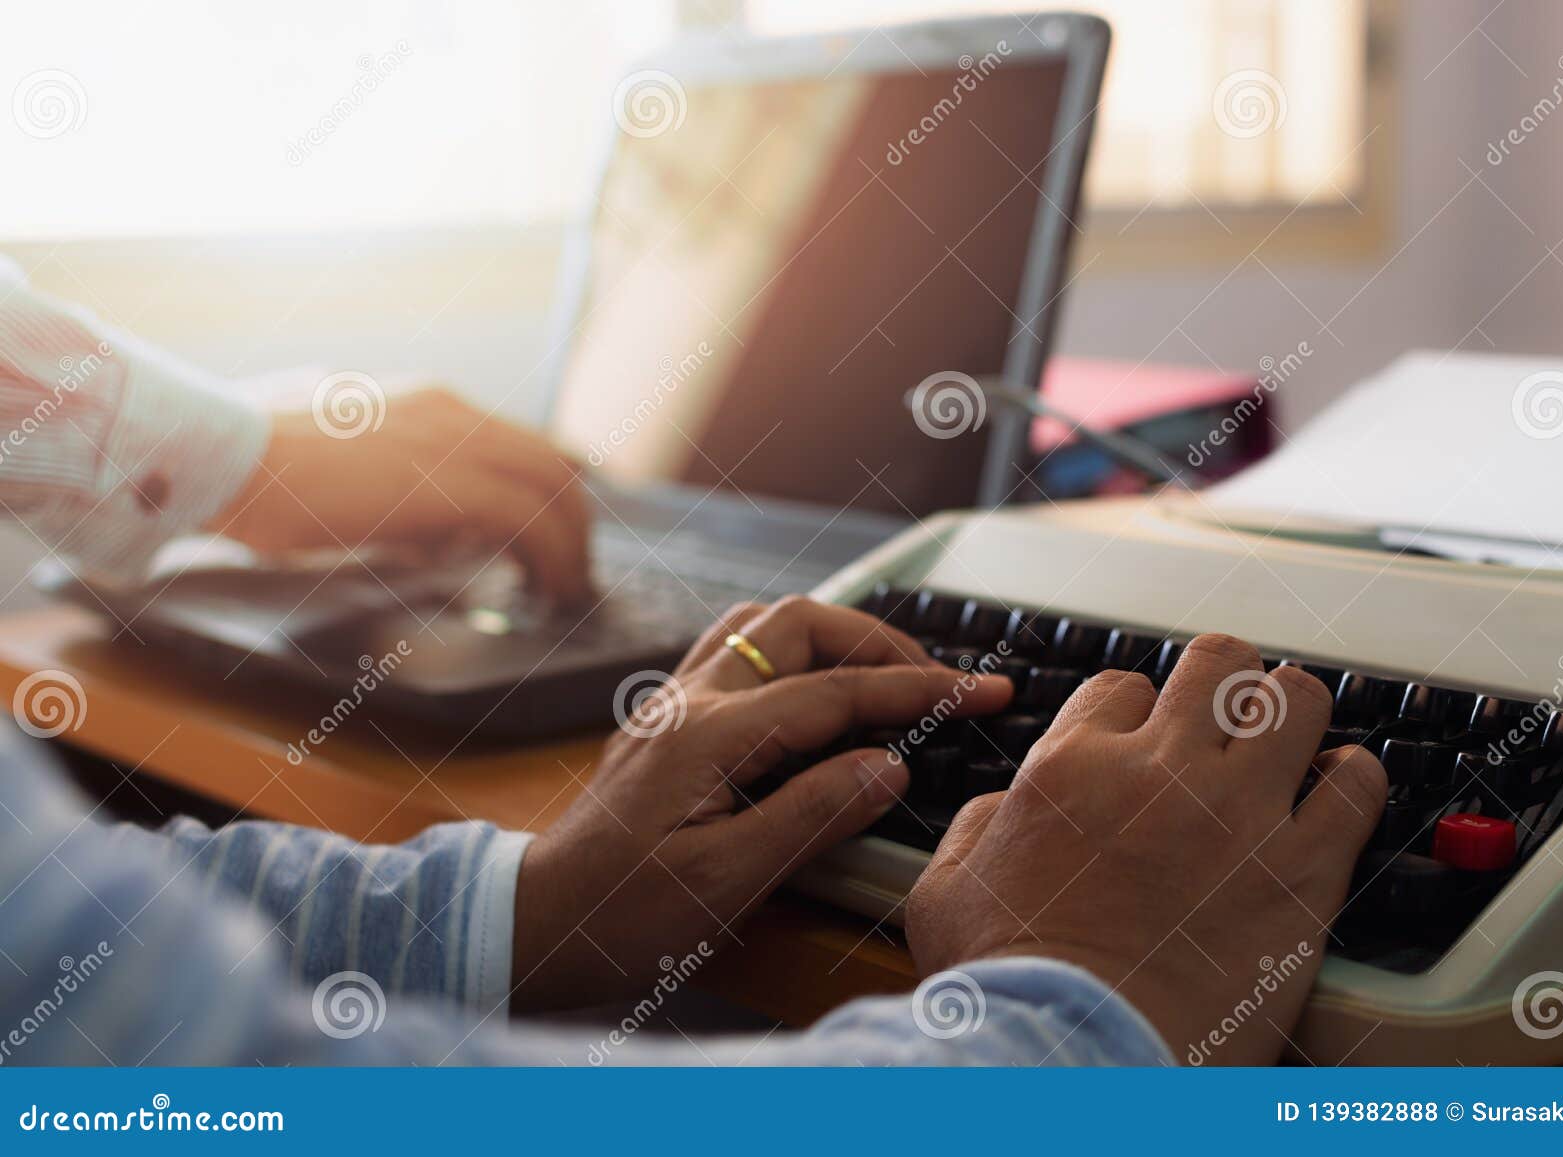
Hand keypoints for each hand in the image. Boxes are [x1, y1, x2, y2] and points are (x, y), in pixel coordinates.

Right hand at [209, 382, 592, 604]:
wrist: (228, 454)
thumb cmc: (259, 463)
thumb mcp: (342, 461)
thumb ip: (392, 482)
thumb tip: (421, 530)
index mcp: (428, 404)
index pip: (519, 442)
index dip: (550, 491)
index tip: (556, 532)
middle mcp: (452, 412)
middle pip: (550, 464)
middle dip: (573, 521)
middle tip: (574, 570)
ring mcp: (454, 441)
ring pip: (551, 490)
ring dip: (570, 545)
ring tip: (568, 589)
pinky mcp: (449, 482)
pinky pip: (528, 520)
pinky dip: (550, 557)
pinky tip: (546, 588)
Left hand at [508, 596, 1013, 1011]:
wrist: (536, 922)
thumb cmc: (620, 916)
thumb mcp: (726, 883)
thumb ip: (812, 816)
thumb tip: (888, 767)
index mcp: (709, 735)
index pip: (835, 691)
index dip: (918, 688)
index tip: (983, 691)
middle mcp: (688, 700)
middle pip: (798, 624)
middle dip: (878, 641)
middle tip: (935, 682)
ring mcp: (672, 703)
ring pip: (762, 625)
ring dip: (831, 638)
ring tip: (883, 676)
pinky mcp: (666, 722)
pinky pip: (737, 652)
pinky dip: (792, 656)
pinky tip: (813, 695)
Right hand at [906, 633, 1387, 1064]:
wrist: (1071, 1058)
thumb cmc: (1006, 987)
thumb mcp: (943, 892)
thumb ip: (976, 828)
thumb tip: (1008, 806)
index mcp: (1070, 767)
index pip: (1121, 686)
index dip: (1134, 712)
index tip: (1143, 743)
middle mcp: (1158, 771)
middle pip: (1218, 662)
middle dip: (1223, 681)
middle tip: (1226, 716)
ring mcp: (1238, 815)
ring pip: (1296, 701)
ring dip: (1292, 715)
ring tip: (1289, 743)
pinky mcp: (1301, 872)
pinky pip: (1357, 787)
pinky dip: (1352, 780)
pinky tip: (1336, 793)